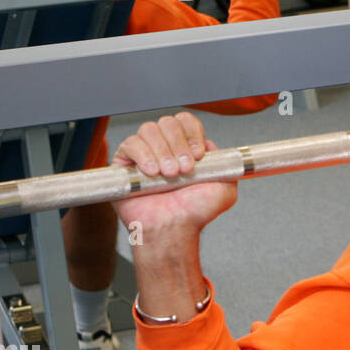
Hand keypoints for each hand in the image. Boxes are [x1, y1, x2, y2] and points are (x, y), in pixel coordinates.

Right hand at [112, 112, 237, 239]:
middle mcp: (165, 147)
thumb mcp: (225, 187)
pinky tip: (152, 173)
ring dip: (163, 151)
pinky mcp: (124, 163)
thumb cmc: (195, 212)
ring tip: (169, 175)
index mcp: (186, 148)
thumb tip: (211, 145)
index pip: (186, 121)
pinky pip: (130, 144)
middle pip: (168, 122)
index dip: (193, 133)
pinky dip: (143, 155)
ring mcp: (144, 153)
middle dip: (179, 145)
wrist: (174, 228)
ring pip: (149, 129)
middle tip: (184, 170)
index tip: (198, 155)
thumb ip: (225, 163)